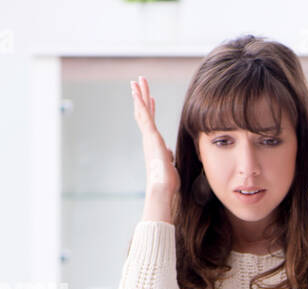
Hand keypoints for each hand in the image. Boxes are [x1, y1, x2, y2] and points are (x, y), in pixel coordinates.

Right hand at [131, 75, 179, 221]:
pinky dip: (141, 104)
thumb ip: (168, 156)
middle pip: (143, 113)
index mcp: (154, 143)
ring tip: (136, 81)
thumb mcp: (170, 165)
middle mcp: (149, 138)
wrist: (163, 188)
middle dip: (142, 97)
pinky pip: (144, 117)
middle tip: (138, 83)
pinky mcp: (151, 137)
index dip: (150, 109)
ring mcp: (149, 137)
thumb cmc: (167, 181)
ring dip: (140, 95)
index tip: (151, 98)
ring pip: (142, 111)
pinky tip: (137, 93)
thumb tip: (168, 152)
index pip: (151, 122)